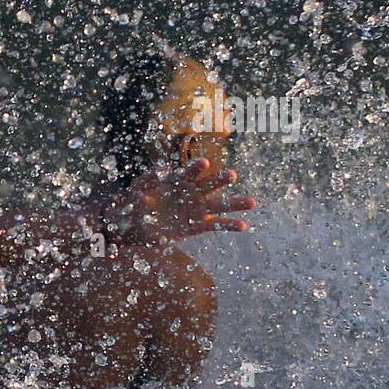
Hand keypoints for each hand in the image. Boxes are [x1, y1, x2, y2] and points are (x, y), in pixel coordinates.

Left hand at [107, 159, 254, 244]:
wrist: (136, 223)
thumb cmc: (136, 201)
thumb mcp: (138, 187)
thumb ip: (148, 178)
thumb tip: (159, 168)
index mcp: (179, 180)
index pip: (189, 171)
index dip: (196, 167)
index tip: (204, 163)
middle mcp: (192, 192)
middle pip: (210, 184)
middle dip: (221, 180)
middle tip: (232, 175)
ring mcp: (196, 209)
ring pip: (219, 204)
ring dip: (235, 203)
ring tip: (252, 202)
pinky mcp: (197, 225)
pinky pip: (216, 225)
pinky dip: (229, 225)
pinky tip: (243, 226)